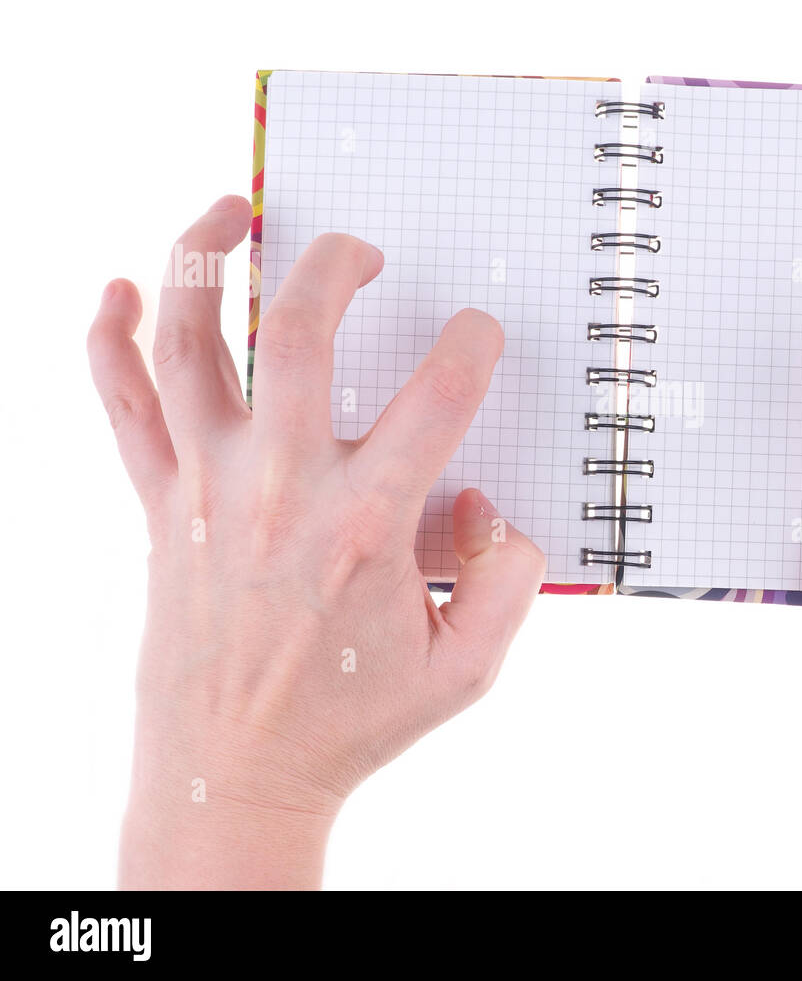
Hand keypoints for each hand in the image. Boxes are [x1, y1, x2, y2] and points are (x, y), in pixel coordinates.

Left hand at [87, 197, 544, 888]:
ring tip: (230, 215)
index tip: (477, 338)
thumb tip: (486, 507)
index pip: (440, 392)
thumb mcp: (467, 670)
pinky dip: (105, 339)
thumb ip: (509, 580)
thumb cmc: (349, 722)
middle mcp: (281, 488)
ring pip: (186, 342)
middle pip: (296, 330)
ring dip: (200, 260)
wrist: (233, 774)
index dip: (473, 343)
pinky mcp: (161, 505)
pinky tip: (115, 291)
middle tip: (360, 254)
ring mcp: (210, 488)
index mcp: (369, 524)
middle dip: (333, 264)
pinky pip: (118, 405)